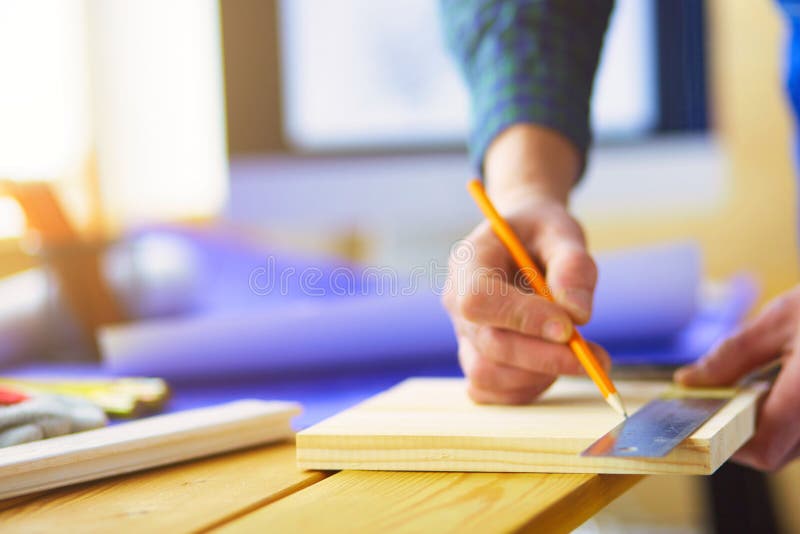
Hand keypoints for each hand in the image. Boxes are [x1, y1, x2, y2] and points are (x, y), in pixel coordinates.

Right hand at [442, 193, 609, 404]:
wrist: (524, 243)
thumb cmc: (540, 233)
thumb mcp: (561, 231)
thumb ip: (572, 266)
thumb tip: (579, 316)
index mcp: (468, 261)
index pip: (479, 299)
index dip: (521, 318)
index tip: (569, 328)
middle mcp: (456, 301)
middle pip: (488, 345)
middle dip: (545, 358)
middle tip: (597, 359)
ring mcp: (463, 333)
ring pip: (487, 373)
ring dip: (539, 376)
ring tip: (581, 357)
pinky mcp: (476, 357)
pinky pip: (490, 391)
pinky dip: (526, 390)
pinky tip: (557, 368)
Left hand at [675, 286, 799, 470]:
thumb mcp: (779, 320)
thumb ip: (732, 356)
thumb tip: (688, 381)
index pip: (764, 448)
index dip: (727, 442)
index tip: (702, 418)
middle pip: (776, 453)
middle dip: (741, 432)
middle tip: (719, 400)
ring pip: (792, 447)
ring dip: (765, 427)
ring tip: (752, 388)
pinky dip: (785, 418)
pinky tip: (778, 388)